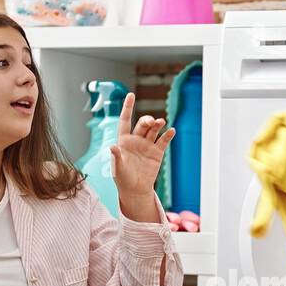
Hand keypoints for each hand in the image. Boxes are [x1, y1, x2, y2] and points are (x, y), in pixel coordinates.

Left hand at [111, 92, 173, 218]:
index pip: (125, 120)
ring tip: (160, 122)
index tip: (131, 95)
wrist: (135, 190)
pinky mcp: (157, 153)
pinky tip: (172, 131)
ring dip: (157, 125)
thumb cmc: (123, 179)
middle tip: (151, 121)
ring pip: (153, 130)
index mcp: (124, 141)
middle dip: (147, 120)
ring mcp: (147, 145)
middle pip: (142, 125)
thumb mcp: (117, 169)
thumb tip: (113, 147)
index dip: (127, 108)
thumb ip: (116, 157)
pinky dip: (168, 135)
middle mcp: (136, 140)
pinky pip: (163, 141)